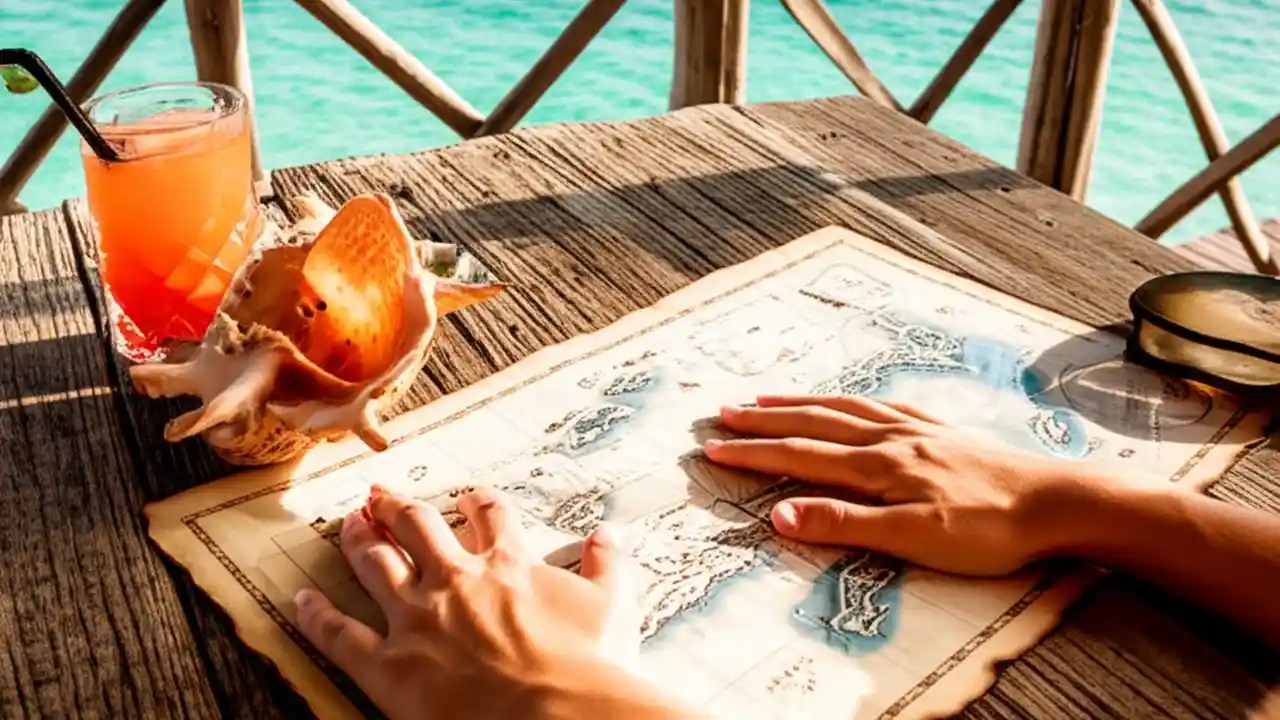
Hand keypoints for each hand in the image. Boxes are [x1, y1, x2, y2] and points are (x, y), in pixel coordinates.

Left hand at [293, 485, 683, 718]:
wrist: (557, 716)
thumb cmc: (590, 666)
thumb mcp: (613, 606)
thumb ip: (607, 565)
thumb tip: (609, 535)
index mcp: (508, 564)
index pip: (489, 516)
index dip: (476, 502)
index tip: (467, 497)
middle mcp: (456, 580)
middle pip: (419, 526)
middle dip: (398, 507)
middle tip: (381, 494)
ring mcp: (417, 619)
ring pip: (375, 564)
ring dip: (359, 540)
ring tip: (348, 523)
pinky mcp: (389, 665)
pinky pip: (339, 634)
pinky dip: (316, 614)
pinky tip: (300, 597)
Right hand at [703, 395, 1129, 575]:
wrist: (1056, 502)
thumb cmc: (987, 529)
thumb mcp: (912, 537)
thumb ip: (844, 523)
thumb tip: (779, 514)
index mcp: (878, 466)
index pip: (800, 457)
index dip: (754, 453)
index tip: (712, 448)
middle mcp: (890, 439)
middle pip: (815, 423)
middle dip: (765, 420)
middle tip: (723, 414)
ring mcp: (917, 430)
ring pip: (845, 408)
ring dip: (802, 403)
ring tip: (768, 398)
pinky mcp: (941, 431)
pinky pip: (883, 406)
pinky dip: (853, 401)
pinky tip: (852, 402)